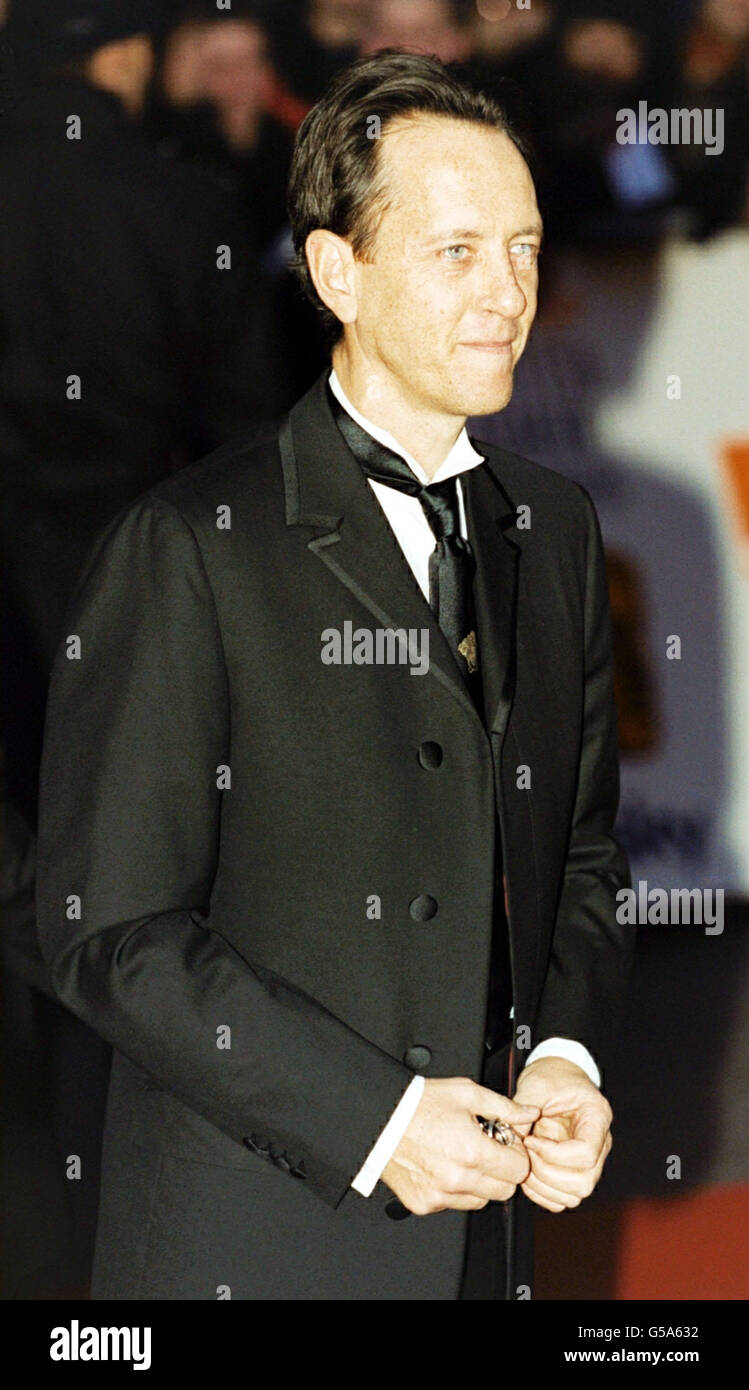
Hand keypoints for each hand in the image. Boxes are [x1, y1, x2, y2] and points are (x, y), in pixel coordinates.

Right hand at [381, 1077, 539, 1214]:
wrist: (378, 1119)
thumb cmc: (417, 1103)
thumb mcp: (465, 1093)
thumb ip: (504, 1107)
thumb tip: (529, 1114)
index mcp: (473, 1151)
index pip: (519, 1170)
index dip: (516, 1153)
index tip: (505, 1143)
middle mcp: (458, 1178)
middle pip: (504, 1190)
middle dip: (501, 1169)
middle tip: (486, 1149)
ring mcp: (440, 1195)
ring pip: (481, 1201)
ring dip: (480, 1182)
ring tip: (462, 1156)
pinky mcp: (425, 1204)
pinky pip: (454, 1204)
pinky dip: (455, 1190)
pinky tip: (443, 1166)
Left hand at [512, 1057, 612, 1212]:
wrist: (558, 1076)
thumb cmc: (552, 1077)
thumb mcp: (536, 1086)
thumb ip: (522, 1114)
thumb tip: (509, 1142)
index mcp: (597, 1118)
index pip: (586, 1154)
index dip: (554, 1154)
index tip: (531, 1140)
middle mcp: (599, 1144)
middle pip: (582, 1182)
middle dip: (546, 1172)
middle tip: (526, 1152)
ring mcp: (590, 1161)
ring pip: (574, 1195)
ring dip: (543, 1186)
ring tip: (525, 1161)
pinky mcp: (575, 1171)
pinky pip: (564, 1198)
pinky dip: (542, 1194)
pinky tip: (528, 1174)